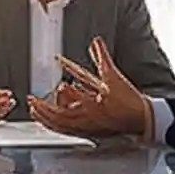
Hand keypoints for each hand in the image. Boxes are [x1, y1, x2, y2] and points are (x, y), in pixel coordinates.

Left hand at [29, 37, 151, 138]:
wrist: (142, 119)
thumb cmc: (129, 102)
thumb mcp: (113, 77)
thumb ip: (102, 58)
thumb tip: (96, 42)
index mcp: (87, 110)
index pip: (58, 111)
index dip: (43, 106)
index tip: (33, 99)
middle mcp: (85, 122)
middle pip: (55, 122)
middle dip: (41, 114)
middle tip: (32, 105)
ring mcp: (88, 129)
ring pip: (62, 128)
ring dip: (48, 121)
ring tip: (39, 113)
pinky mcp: (92, 132)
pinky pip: (70, 131)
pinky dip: (60, 125)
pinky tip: (56, 121)